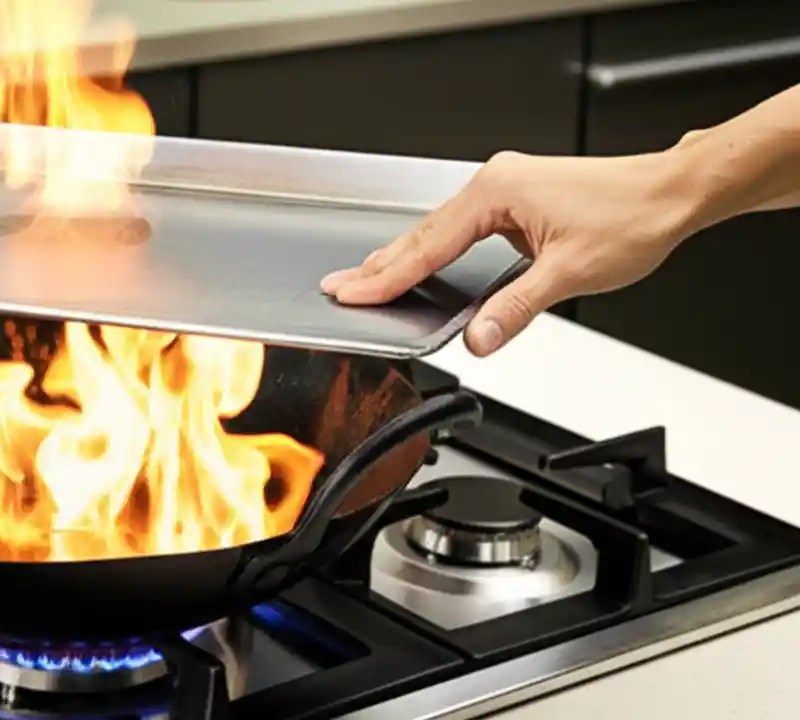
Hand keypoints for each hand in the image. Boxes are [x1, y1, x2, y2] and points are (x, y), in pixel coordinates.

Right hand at [320, 149, 702, 355]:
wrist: (673, 193)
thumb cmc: (631, 217)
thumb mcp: (568, 273)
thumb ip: (515, 310)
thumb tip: (478, 339)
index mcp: (496, 192)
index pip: (427, 246)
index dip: (385, 276)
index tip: (351, 293)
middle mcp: (495, 185)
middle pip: (422, 234)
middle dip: (378, 265)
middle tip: (338, 287)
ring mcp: (505, 190)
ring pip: (439, 230)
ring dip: (404, 258)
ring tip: (367, 280)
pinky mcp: (518, 199)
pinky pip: (461, 228)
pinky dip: (435, 249)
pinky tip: (423, 263)